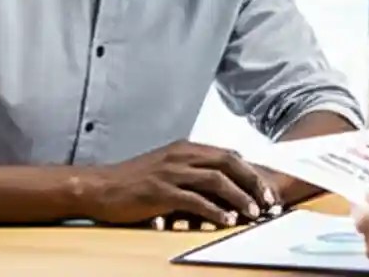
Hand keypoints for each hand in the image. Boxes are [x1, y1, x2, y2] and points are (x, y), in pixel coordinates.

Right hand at [79, 140, 281, 227]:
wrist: (100, 187)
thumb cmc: (135, 182)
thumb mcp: (168, 169)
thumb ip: (193, 173)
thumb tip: (225, 189)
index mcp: (187, 148)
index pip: (229, 155)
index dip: (252, 172)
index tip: (267, 190)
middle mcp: (182, 156)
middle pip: (229, 163)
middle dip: (253, 182)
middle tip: (269, 202)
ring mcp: (171, 172)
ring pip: (216, 181)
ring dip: (239, 197)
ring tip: (254, 213)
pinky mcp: (160, 192)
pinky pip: (195, 201)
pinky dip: (214, 211)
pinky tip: (226, 221)